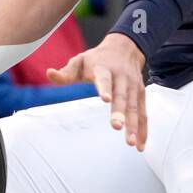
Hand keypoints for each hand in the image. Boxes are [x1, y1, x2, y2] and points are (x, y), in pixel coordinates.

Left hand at [47, 33, 147, 150]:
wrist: (125, 47)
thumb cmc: (98, 58)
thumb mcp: (80, 61)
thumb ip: (66, 72)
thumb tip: (49, 74)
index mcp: (105, 69)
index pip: (105, 79)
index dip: (105, 88)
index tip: (105, 99)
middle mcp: (122, 78)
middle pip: (122, 96)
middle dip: (120, 112)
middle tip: (117, 126)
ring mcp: (134, 86)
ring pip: (135, 107)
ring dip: (134, 125)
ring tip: (130, 142)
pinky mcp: (141, 94)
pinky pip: (143, 113)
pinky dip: (143, 129)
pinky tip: (140, 145)